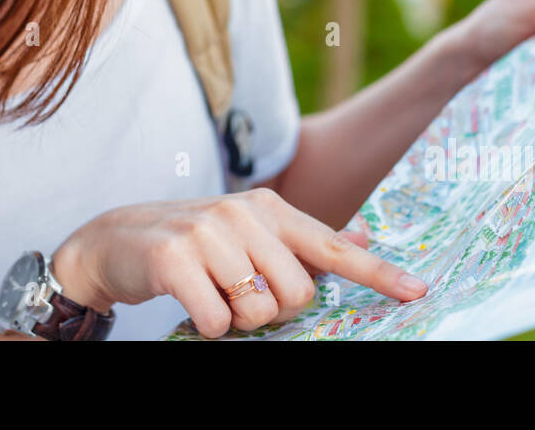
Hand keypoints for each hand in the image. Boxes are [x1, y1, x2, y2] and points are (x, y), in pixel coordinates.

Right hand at [49, 191, 421, 338]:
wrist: (117, 239)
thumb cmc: (194, 242)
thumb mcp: (249, 231)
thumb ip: (303, 240)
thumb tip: (364, 235)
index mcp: (270, 208)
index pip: (334, 247)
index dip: (378, 273)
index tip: (418, 291)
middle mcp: (244, 213)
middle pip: (299, 294)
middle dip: (275, 310)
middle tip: (242, 294)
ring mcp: (209, 233)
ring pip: (260, 311)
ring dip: (239, 320)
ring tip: (214, 294)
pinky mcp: (177, 258)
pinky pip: (219, 320)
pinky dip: (209, 325)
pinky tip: (192, 303)